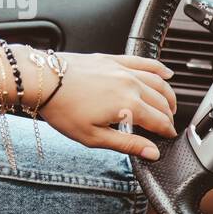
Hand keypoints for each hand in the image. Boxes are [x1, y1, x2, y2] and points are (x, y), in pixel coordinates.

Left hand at [38, 52, 178, 159]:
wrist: (42, 81)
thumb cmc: (62, 109)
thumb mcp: (94, 137)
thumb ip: (128, 144)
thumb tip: (152, 153)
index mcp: (128, 106)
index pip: (159, 121)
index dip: (167, 131)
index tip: (169, 137)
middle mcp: (131, 85)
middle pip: (162, 102)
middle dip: (169, 115)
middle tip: (168, 125)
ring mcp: (124, 70)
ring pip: (158, 82)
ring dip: (169, 95)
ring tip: (170, 105)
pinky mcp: (114, 59)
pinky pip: (145, 62)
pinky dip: (159, 68)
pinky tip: (166, 74)